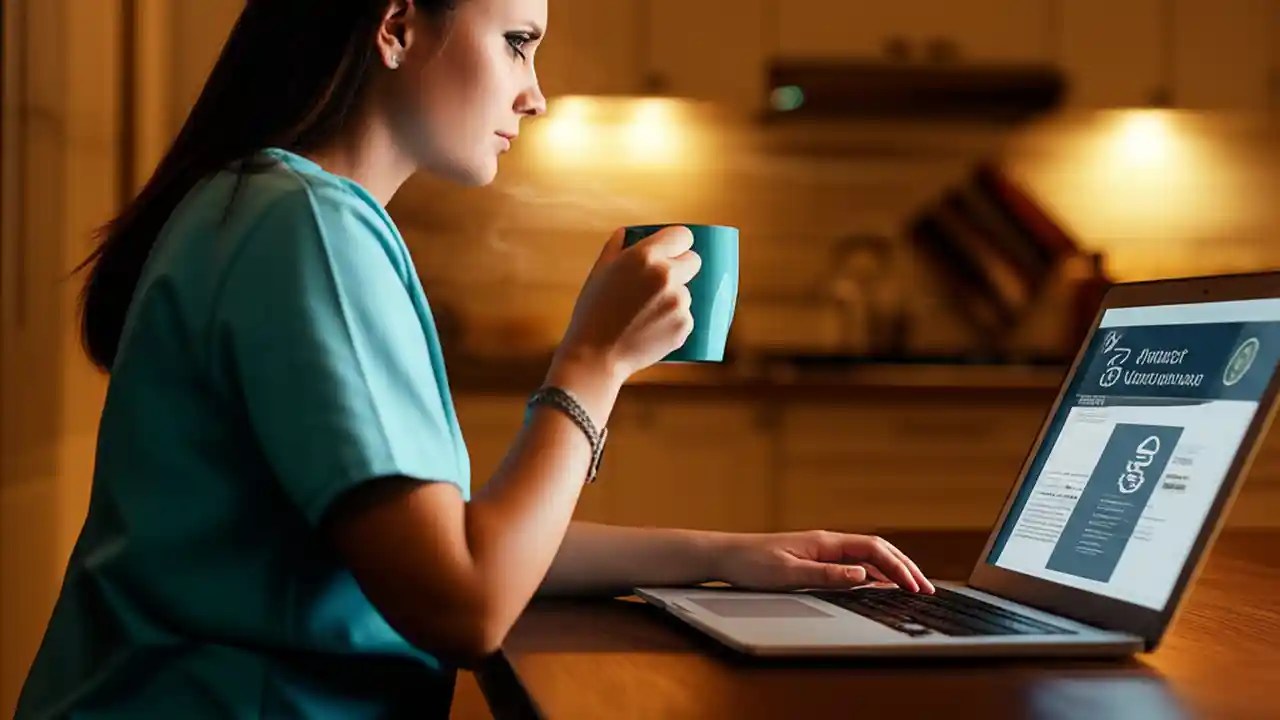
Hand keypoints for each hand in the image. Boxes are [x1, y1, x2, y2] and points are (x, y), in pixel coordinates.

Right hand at [555, 226, 701, 381]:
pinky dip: (673, 321)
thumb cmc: (592, 313)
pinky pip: (686, 315)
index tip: (672, 251)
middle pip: (694, 261)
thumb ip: (615, 247)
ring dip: (673, 298)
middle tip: (661, 282)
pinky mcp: (685, 325)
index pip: (683, 235)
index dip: (677, 243)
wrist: (596, 356)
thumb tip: (626, 232)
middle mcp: (666, 275)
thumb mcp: (599, 273)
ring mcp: (678, 302)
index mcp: (645, 256)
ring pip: (687, 291)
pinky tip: (650, 328)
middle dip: (682, 268)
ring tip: (645, 314)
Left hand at [712, 531, 935, 592]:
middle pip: (877, 551)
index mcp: (825, 542)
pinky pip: (852, 566)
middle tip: (927, 589)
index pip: (873, 550)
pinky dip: (873, 575)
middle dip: (904, 567)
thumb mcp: (789, 574)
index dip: (898, 568)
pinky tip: (880, 587)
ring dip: (892, 571)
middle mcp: (827, 543)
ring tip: (913, 588)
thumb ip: (827, 575)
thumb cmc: (751, 564)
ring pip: (867, 558)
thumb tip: (863, 577)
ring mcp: (822, 551)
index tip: (916, 587)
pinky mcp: (813, 560)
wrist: (724, 556)